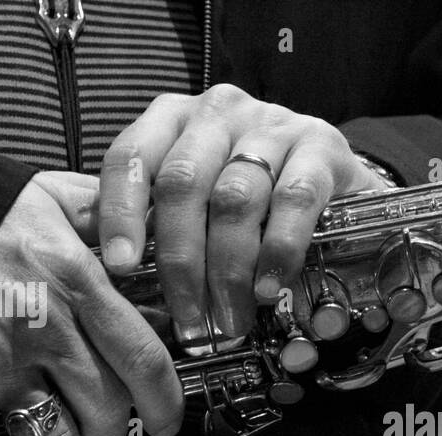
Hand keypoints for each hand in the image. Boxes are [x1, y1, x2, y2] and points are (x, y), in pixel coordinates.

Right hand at [0, 170, 182, 435]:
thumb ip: (101, 214)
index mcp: (76, 283)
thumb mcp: (46, 193)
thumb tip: (145, 222)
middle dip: (113, 433)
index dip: (166, 402)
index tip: (167, 419)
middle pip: (105, 411)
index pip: (144, 360)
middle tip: (107, 430)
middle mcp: (42, 328)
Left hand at [97, 85, 392, 341]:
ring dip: (229, 269)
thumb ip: (155, 216)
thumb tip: (106, 255)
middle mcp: (219, 111)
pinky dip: (277, 251)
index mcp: (174, 118)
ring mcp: (272, 124)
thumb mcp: (198, 197)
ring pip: (234, 198)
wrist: (335, 178)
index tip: (120, 266)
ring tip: (230, 318)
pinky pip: (293, 200)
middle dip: (180, 260)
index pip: (132, 156)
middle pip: (183, 183)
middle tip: (188, 317)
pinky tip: (268, 288)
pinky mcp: (321, 146)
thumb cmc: (253, 194)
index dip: (120, 211)